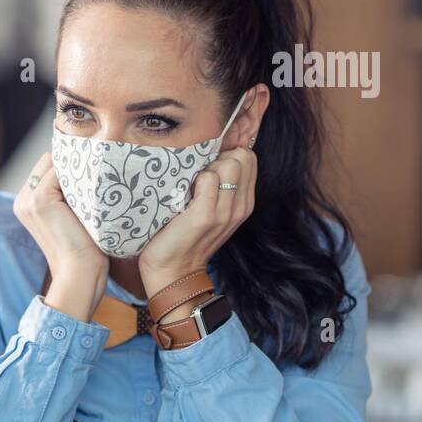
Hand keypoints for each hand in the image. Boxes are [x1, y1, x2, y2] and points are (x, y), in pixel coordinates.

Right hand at [14, 152, 108, 319]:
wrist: (79, 274)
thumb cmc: (84, 250)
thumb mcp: (74, 216)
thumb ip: (70, 194)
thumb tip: (89, 169)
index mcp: (26, 203)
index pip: (47, 167)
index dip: (70, 166)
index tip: (95, 169)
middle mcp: (22, 199)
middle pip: (49, 161)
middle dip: (73, 163)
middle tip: (100, 170)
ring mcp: (28, 199)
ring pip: (55, 162)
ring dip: (77, 167)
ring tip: (99, 178)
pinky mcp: (39, 200)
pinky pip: (60, 170)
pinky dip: (79, 175)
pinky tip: (95, 187)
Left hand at [138, 146, 255, 298]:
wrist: (172, 270)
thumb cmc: (185, 234)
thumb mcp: (212, 209)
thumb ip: (221, 184)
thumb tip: (215, 151)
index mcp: (244, 203)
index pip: (248, 157)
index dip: (226, 155)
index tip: (208, 169)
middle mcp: (240, 207)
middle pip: (241, 156)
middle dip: (218, 159)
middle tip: (199, 179)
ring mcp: (225, 212)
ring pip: (227, 164)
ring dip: (206, 169)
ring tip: (191, 189)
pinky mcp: (205, 216)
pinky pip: (207, 178)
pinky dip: (193, 181)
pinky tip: (183, 197)